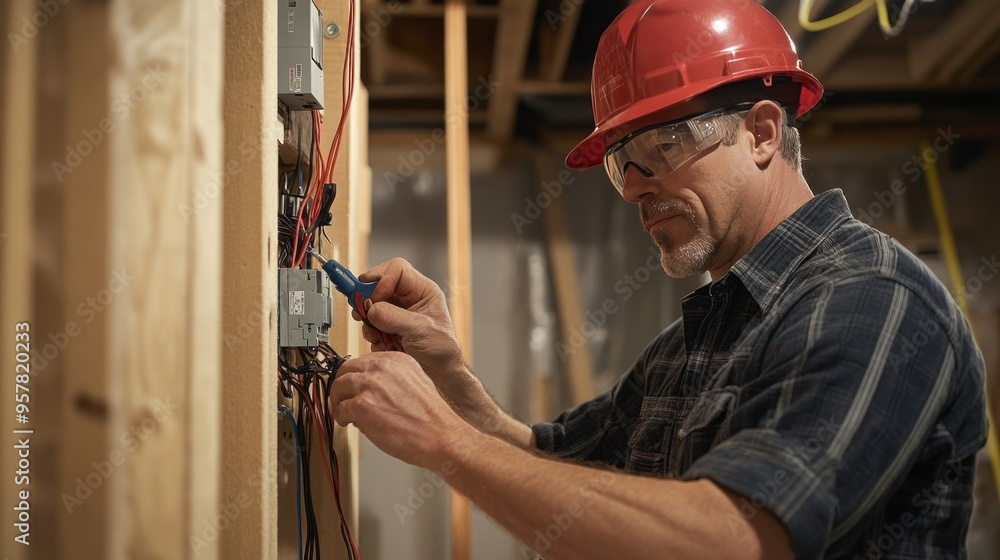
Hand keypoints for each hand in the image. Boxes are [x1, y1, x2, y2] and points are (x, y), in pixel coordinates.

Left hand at [330, 352, 468, 468]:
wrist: (439, 435)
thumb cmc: (430, 416)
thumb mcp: (414, 382)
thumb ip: (391, 379)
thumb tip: (370, 387)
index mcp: (396, 359)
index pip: (363, 360)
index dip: (355, 375)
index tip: (352, 385)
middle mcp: (381, 367)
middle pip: (345, 369)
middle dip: (342, 386)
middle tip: (343, 398)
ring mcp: (370, 385)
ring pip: (338, 387)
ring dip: (338, 401)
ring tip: (345, 413)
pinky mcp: (361, 405)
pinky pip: (340, 409)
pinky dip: (341, 418)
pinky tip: (350, 423)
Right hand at [354, 258, 464, 380]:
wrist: (439, 373)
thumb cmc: (442, 349)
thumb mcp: (420, 330)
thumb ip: (394, 317)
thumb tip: (372, 309)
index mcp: (422, 291)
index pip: (397, 269)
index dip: (382, 279)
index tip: (374, 297)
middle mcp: (408, 298)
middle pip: (379, 284)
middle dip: (367, 298)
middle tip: (360, 311)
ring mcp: (396, 312)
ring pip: (371, 304)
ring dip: (368, 319)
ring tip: (375, 333)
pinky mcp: (387, 326)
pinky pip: (370, 323)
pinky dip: (370, 333)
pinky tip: (380, 343)